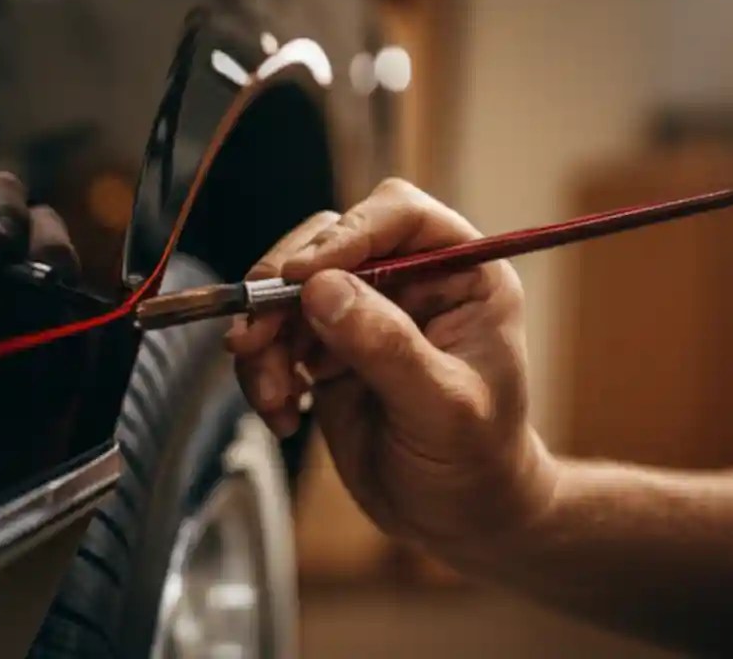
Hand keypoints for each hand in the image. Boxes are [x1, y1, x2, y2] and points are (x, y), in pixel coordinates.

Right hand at [225, 179, 558, 544]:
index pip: (398, 214)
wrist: (456, 519)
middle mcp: (409, 281)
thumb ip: (387, 347)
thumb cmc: (477, 463)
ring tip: (273, 395)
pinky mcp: (326, 349)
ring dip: (265, 339)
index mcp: (461, 274)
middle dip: (282, 289)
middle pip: (327, 243)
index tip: (301, 276)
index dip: (347, 234)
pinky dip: (263, 370)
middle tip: (255, 335)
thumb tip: (323, 289)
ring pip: (289, 290)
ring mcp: (363, 313)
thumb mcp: (443, 408)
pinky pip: (275, 337)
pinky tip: (281, 413)